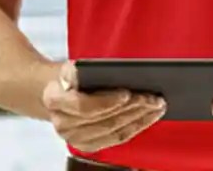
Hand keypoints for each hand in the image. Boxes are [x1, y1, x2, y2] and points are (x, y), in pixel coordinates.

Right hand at [41, 61, 166, 152]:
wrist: (59, 92)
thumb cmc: (73, 76)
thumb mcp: (74, 66)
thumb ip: (84, 70)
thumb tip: (113, 71)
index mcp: (54, 100)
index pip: (83, 105)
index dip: (107, 102)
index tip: (128, 93)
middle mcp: (62, 123)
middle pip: (104, 120)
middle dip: (132, 108)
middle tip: (154, 98)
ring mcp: (74, 138)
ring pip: (113, 131)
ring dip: (139, 118)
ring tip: (158, 105)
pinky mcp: (88, 145)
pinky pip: (116, 138)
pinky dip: (137, 126)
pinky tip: (151, 115)